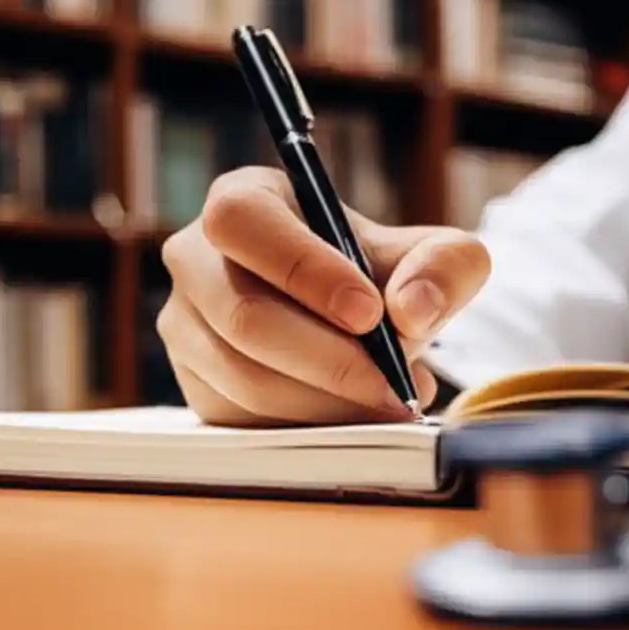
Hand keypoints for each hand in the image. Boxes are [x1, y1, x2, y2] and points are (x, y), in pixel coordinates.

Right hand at [157, 167, 490, 425]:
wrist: (359, 326)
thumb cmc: (382, 276)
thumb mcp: (433, 255)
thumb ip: (443, 267)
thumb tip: (412, 309)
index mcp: (242, 201)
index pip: (242, 221)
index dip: (301, 267)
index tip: (369, 313)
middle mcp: (195, 260)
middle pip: (242, 315)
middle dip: (326, 359)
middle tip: (392, 384)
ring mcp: (184, 327)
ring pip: (244, 378)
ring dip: (325, 402)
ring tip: (387, 400)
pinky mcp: (195, 386)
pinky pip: (243, 420)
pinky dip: (307, 428)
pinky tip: (353, 416)